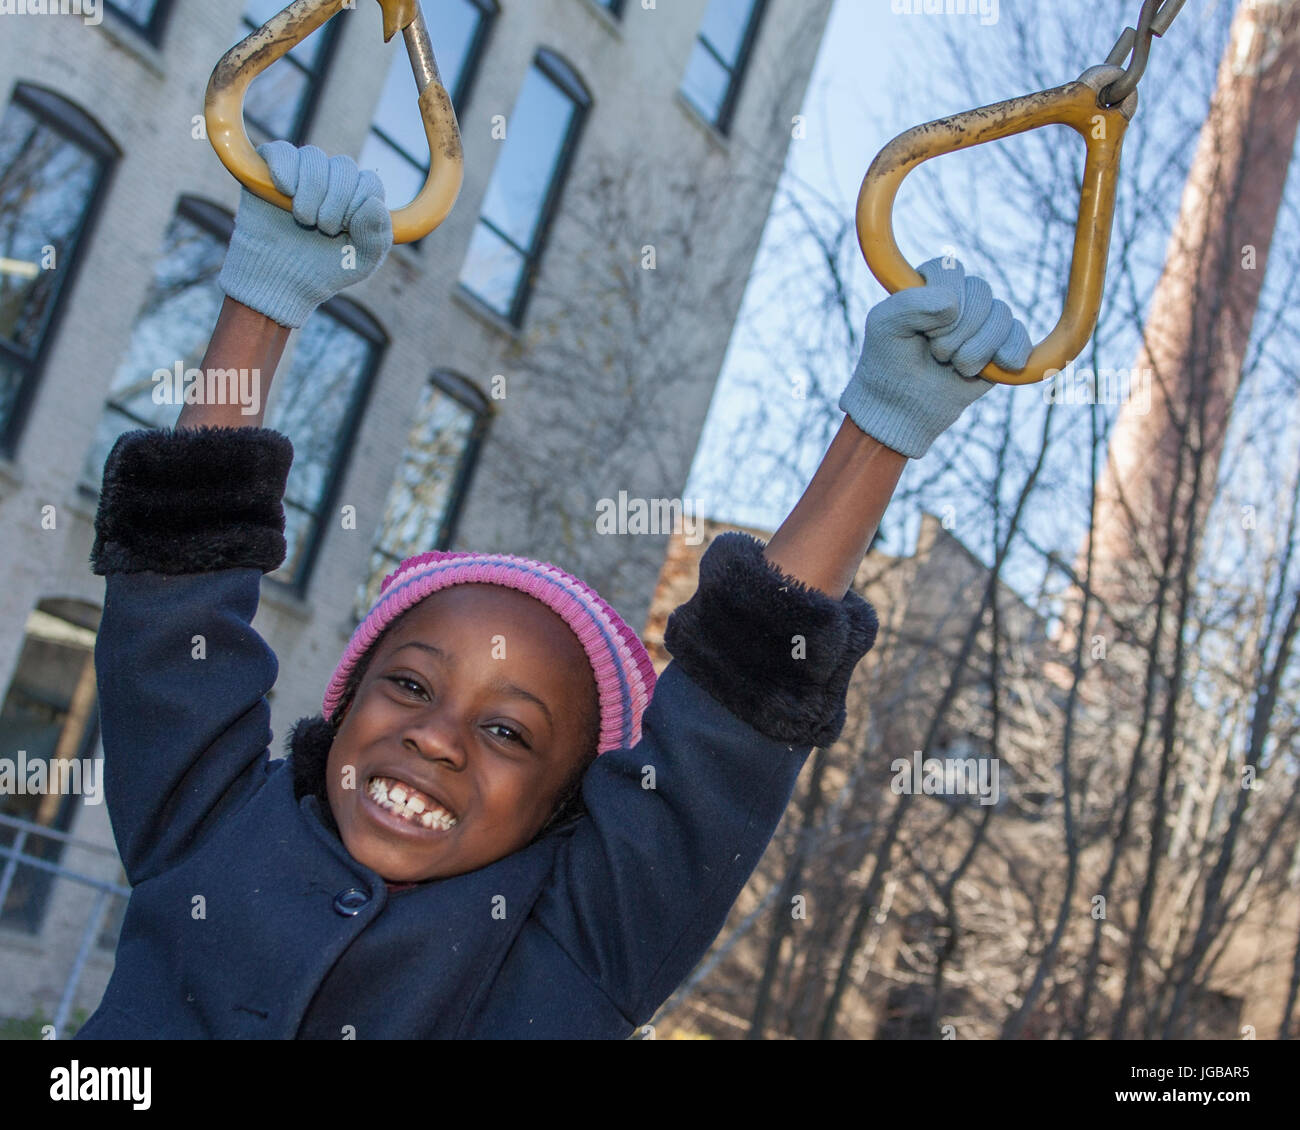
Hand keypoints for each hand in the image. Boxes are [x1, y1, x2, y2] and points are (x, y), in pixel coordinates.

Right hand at [218, 141, 392, 329]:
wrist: (278, 280)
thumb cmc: (322, 270)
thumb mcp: (360, 261)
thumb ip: (377, 236)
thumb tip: (375, 203)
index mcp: (356, 199)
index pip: (370, 182)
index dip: (359, 203)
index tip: (345, 229)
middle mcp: (331, 181)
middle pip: (345, 166)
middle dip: (337, 201)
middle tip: (324, 228)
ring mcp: (300, 173)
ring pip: (314, 157)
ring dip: (312, 191)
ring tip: (303, 219)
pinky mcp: (267, 171)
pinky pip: (281, 151)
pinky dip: (285, 169)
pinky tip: (285, 191)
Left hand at [838, 257, 1031, 458]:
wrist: (904, 408)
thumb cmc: (888, 363)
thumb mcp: (884, 327)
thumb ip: (910, 305)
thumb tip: (953, 304)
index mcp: (929, 283)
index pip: (950, 270)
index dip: (942, 301)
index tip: (924, 331)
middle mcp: (959, 296)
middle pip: (980, 291)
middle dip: (958, 332)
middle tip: (937, 354)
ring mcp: (981, 320)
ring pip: (1002, 314)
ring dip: (978, 349)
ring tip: (956, 367)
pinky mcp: (1000, 345)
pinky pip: (1019, 335)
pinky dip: (1011, 351)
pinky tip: (1003, 365)